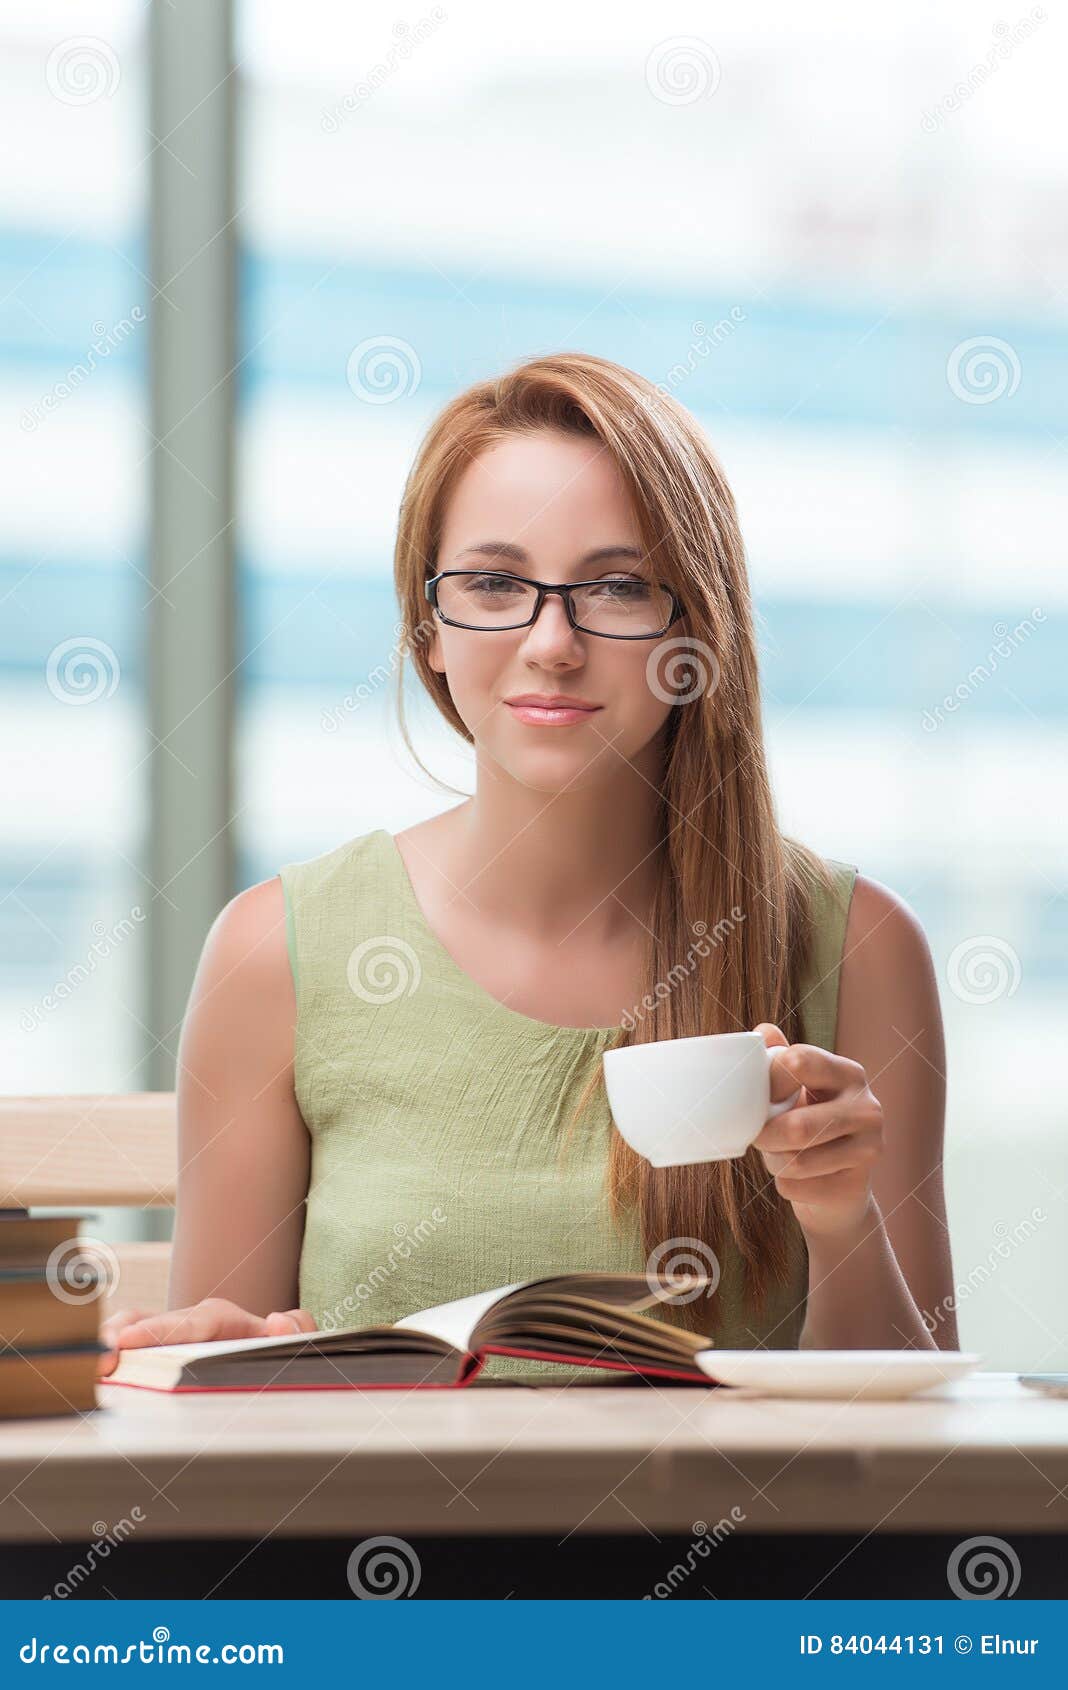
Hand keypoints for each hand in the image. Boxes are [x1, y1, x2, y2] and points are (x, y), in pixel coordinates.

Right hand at [97, 1297, 317, 1378]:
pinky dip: (110, 1350)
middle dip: (125, 1337)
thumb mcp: (298, 1342)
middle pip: (154, 1324)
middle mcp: (192, 1322)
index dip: (159, 1331)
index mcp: (224, 1319)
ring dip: (111, 1341)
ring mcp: (172, 1336)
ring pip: (134, 1327)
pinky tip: (94, 1370)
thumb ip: (299, 1330)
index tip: (127, 1342)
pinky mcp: (157, 1351)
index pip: (192, 1322)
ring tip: (91, 1365)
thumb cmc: (278, 1351)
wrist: (271, 1361)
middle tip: (98, 1359)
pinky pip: (129, 1343)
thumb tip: (277, 1319)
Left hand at [751, 1023, 883, 1240]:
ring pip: (796, 1161)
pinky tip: (798, 1177)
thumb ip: (779, 1057)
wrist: (836, 1183)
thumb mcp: (797, 1087)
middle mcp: (867, 1107)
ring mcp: (869, 1148)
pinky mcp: (858, 1185)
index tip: (759, 1097)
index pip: (799, 1061)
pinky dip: (784, 1184)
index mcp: (848, 1073)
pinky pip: (797, 1186)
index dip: (768, 1080)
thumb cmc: (808, 1123)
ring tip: (779, 1156)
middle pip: (797, 1126)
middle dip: (764, 1136)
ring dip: (774, 1161)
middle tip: (757, 1136)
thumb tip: (762, 1031)